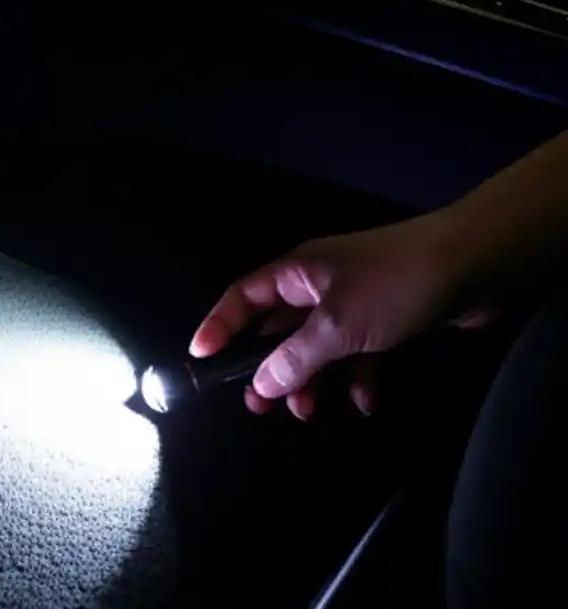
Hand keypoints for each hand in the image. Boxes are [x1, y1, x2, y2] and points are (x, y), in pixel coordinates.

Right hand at [188, 212, 493, 419]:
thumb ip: (294, 358)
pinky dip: (355, 377)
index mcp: (297, 274)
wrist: (476, 264)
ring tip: (308, 410)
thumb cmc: (394, 286)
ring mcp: (354, 301)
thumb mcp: (336, 327)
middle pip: (278, 330)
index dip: (218, 326)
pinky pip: (357, 353)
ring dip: (311, 380)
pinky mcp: (387, 318)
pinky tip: (364, 399)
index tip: (199, 358)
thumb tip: (261, 384)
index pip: (242, 298)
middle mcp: (319, 285)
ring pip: (318, 347)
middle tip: (259, 405)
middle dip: (269, 368)